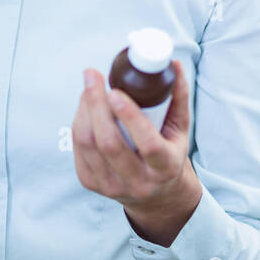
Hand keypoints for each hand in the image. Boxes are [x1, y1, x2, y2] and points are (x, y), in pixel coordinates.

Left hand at [72, 60, 201, 245]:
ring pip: (88, 144)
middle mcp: (138, 181)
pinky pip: (78, 149)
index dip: (130, 117)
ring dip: (84, 110)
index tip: (115, 91)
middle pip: (109, 144)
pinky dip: (79, 122)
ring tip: (89, 86)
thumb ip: (177, 96)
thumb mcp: (180, 128)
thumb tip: (174, 63)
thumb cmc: (169, 151)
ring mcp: (112, 186)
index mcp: (165, 167)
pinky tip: (85, 106)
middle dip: (96, 105)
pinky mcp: (91, 184)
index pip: (148, 144)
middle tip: (92, 75)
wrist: (156, 195)